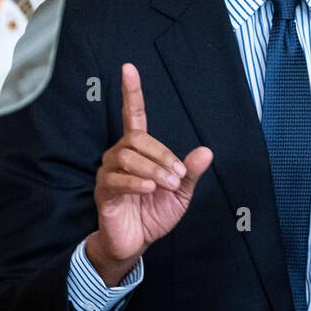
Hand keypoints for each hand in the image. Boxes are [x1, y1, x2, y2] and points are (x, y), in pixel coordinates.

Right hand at [87, 63, 212, 285]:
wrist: (136, 242)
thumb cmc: (154, 213)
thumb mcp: (180, 192)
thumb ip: (189, 171)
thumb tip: (207, 151)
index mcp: (139, 151)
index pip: (133, 114)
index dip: (131, 91)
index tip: (129, 68)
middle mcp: (121, 155)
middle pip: (138, 139)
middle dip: (162, 155)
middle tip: (176, 175)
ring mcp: (109, 172)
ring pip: (129, 156)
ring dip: (153, 169)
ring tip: (166, 185)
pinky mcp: (103, 191)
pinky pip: (118, 179)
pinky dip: (137, 182)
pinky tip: (150, 189)